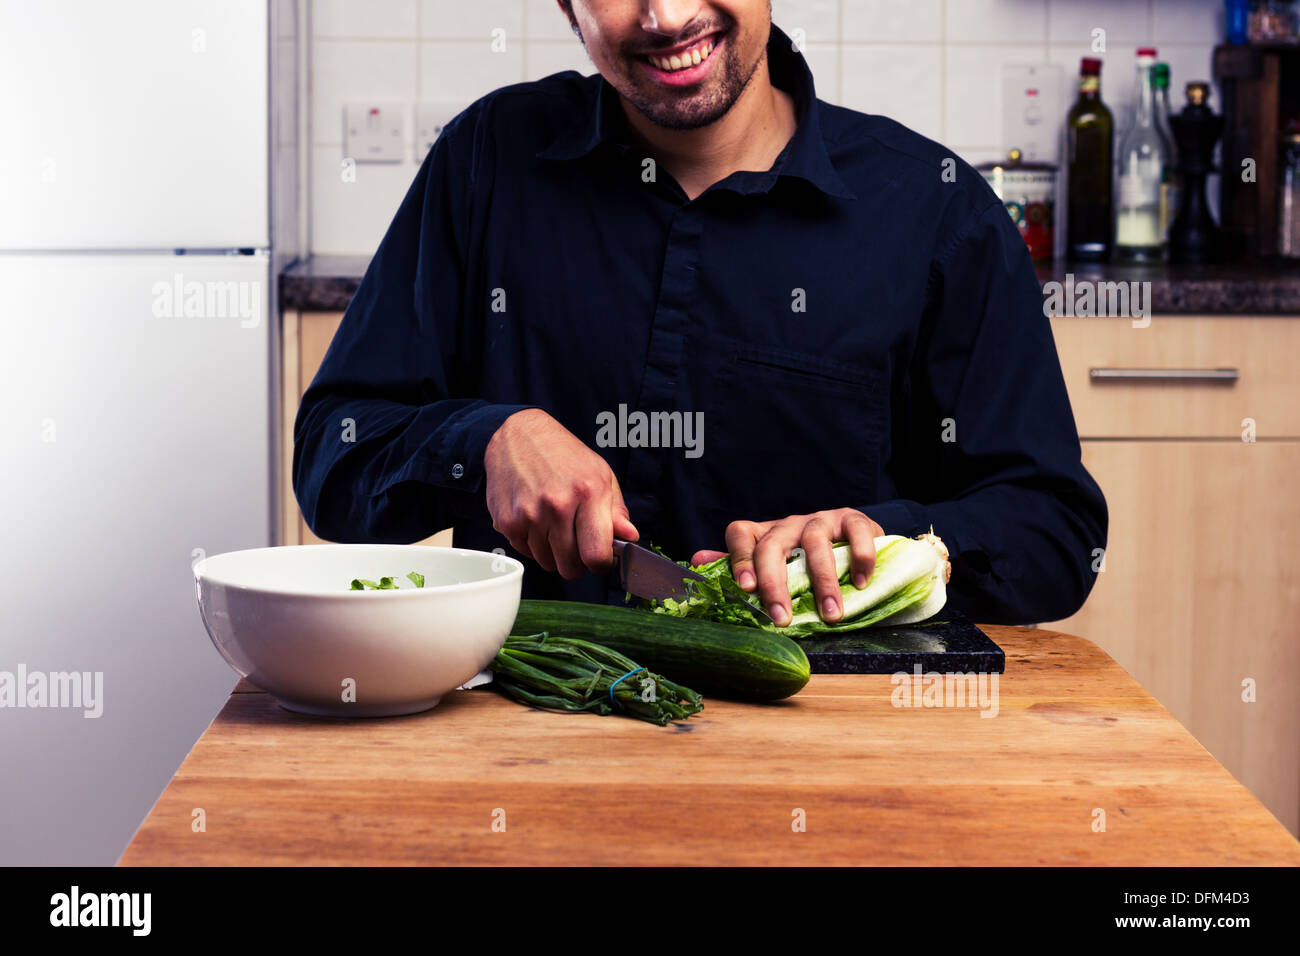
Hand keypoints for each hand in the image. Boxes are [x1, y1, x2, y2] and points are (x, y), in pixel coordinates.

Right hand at [485, 408, 637, 578]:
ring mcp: (529, 514)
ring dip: (553, 552)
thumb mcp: (600, 474)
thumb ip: (616, 511)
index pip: (596, 556)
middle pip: (570, 568)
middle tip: (576, 543)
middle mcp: (557, 505)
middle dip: (577, 562)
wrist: (518, 436)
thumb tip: (629, 537)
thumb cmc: (563, 455)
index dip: (601, 564)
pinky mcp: (507, 521)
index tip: (599, 558)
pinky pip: (525, 552)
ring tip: (554, 525)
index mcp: (588, 492)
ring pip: (547, 563)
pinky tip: (535, 520)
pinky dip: (532, 544)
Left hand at [691, 509, 882, 625]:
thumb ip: (737, 565)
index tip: (746, 589)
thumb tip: (695, 562)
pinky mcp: (854, 520)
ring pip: (815, 543)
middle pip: (773, 545)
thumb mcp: (772, 564)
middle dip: (776, 584)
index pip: (741, 534)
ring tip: (831, 614)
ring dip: (824, 582)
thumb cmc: (803, 558)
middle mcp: (788, 524)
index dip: (739, 559)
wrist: (850, 538)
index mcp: (764, 534)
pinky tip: (862, 583)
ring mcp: (821, 519)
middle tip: (781, 618)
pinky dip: (860, 558)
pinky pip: (856, 533)